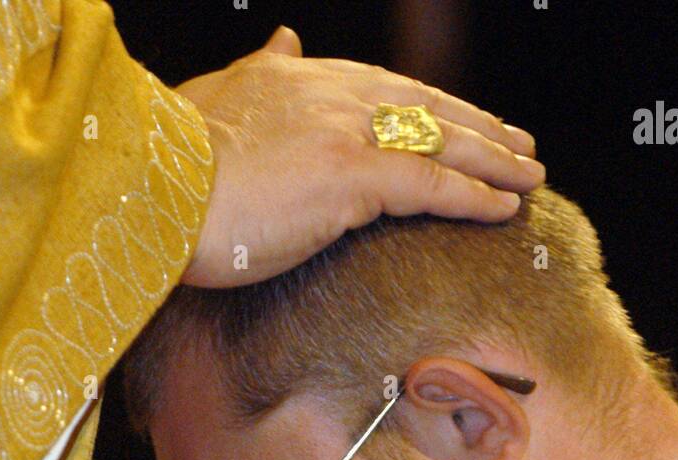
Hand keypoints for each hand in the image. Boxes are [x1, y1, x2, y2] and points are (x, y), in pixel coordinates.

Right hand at [178, 25, 543, 286]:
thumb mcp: (219, 95)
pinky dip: (473, 195)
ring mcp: (345, 133)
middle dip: (479, 127)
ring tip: (531, 177)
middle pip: (427, 110)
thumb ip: (261, 69)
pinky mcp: (350, 176)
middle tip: (522, 146)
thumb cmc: (171, 159)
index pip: (388, 92)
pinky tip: (506, 206)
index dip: (434, 110)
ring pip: (440, 144)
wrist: (147, 186)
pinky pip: (430, 185)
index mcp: (303, 78)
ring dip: (493, 161)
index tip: (467, 122)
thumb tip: (285, 35)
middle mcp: (333, 95)